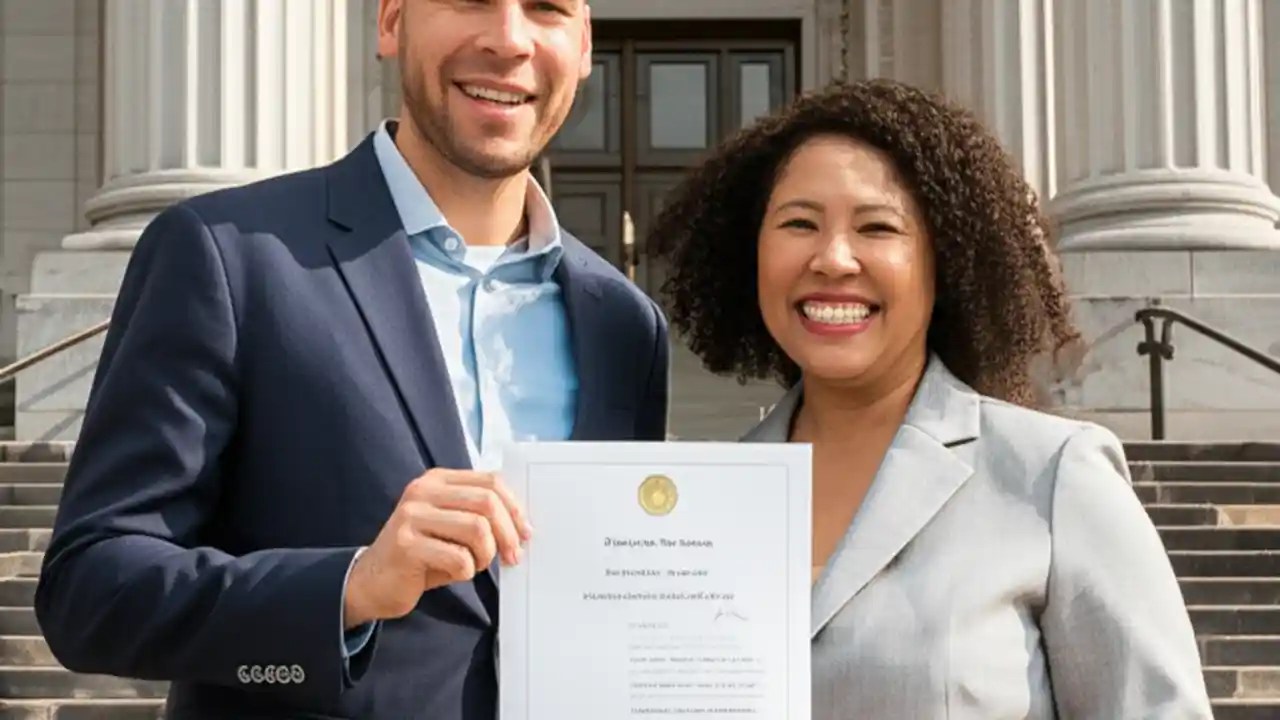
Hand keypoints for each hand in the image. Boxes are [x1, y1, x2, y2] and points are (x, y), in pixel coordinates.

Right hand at [343, 469, 531, 626]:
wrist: (371, 582)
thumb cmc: (420, 555)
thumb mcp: (449, 526)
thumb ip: (477, 515)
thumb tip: (522, 524)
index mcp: (437, 480)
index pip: (490, 482)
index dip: (515, 508)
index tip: (525, 533)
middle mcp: (422, 492)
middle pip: (487, 503)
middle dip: (508, 533)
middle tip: (513, 556)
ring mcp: (411, 516)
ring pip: (476, 529)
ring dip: (485, 555)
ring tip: (474, 565)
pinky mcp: (406, 545)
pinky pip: (458, 559)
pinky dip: (465, 572)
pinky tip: (452, 573)